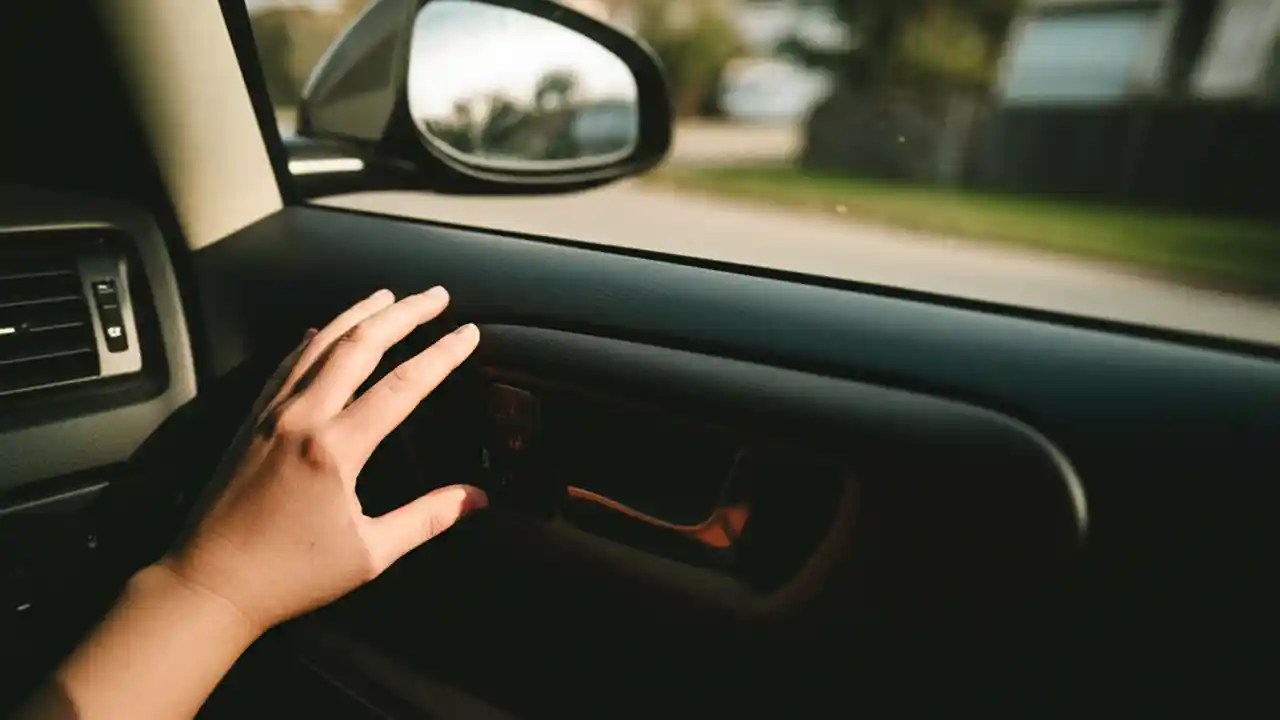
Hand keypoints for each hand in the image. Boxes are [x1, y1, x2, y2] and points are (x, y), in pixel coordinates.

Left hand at [161, 287, 486, 634]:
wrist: (210, 584)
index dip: (441, 355)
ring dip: (357, 315)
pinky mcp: (250, 422)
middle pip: (360, 346)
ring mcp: (271, 415)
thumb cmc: (290, 575)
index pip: (403, 385)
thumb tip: (477, 498)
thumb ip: (427, 519)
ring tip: (387, 296)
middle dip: (402, 314)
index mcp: (336, 448)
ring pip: (319, 345)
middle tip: (435, 296)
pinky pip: (285, 366)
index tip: (468, 333)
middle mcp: (303, 418)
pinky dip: (311, 342)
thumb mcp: (371, 554)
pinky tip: (321, 331)